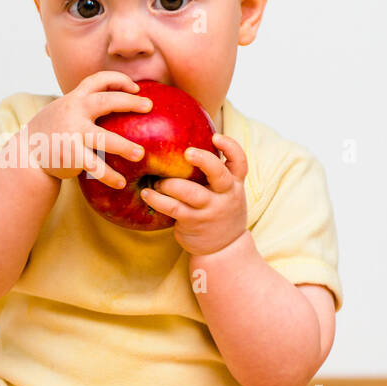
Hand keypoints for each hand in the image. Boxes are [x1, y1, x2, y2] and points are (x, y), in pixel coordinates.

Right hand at [25, 71, 153, 187]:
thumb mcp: (63, 110)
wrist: (26, 154)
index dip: (118, 79)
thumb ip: (83, 104)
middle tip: (149, 107)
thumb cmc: (52, 131)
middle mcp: (74, 111)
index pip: (97, 79)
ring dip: (125, 147)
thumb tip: (115, 101)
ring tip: (141, 154)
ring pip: (106, 138)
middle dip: (131, 103)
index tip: (136, 88)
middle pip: (107, 101)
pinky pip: (95, 165)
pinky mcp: (71, 154)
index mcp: (74, 98)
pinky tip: (121, 183)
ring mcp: (72, 132)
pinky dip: (109, 175)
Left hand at [139, 133, 247, 257]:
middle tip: (186, 152)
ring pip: (190, 192)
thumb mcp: (226, 192)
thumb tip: (187, 143)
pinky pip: (173, 208)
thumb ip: (216, 173)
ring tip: (156, 181)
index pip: (240, 162)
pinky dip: (157, 199)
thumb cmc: (219, 211)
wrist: (223, 249)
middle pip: (219, 174)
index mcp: (235, 184)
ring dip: (169, 183)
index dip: (230, 147)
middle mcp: (226, 196)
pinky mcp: (193, 222)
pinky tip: (146, 194)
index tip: (215, 136)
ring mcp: (210, 210)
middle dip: (203, 160)